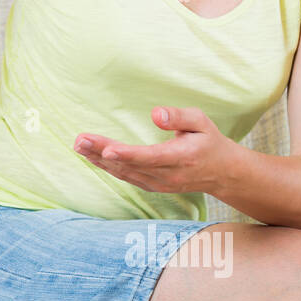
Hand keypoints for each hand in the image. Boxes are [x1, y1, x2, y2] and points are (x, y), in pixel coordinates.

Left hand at [73, 106, 235, 194]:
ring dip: (98, 160)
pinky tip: (91, 156)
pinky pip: (126, 177)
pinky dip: (107, 167)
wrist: (222, 172)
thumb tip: (155, 113)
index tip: (107, 150)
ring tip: (79, 145)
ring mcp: (159, 184)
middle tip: (80, 141)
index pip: (150, 157)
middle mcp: (168, 175)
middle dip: (102, 153)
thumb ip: (179, 116)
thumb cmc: (208, 141)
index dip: (128, 155)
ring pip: (124, 173)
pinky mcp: (152, 186)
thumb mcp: (201, 121)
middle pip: (130, 165)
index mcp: (181, 158)